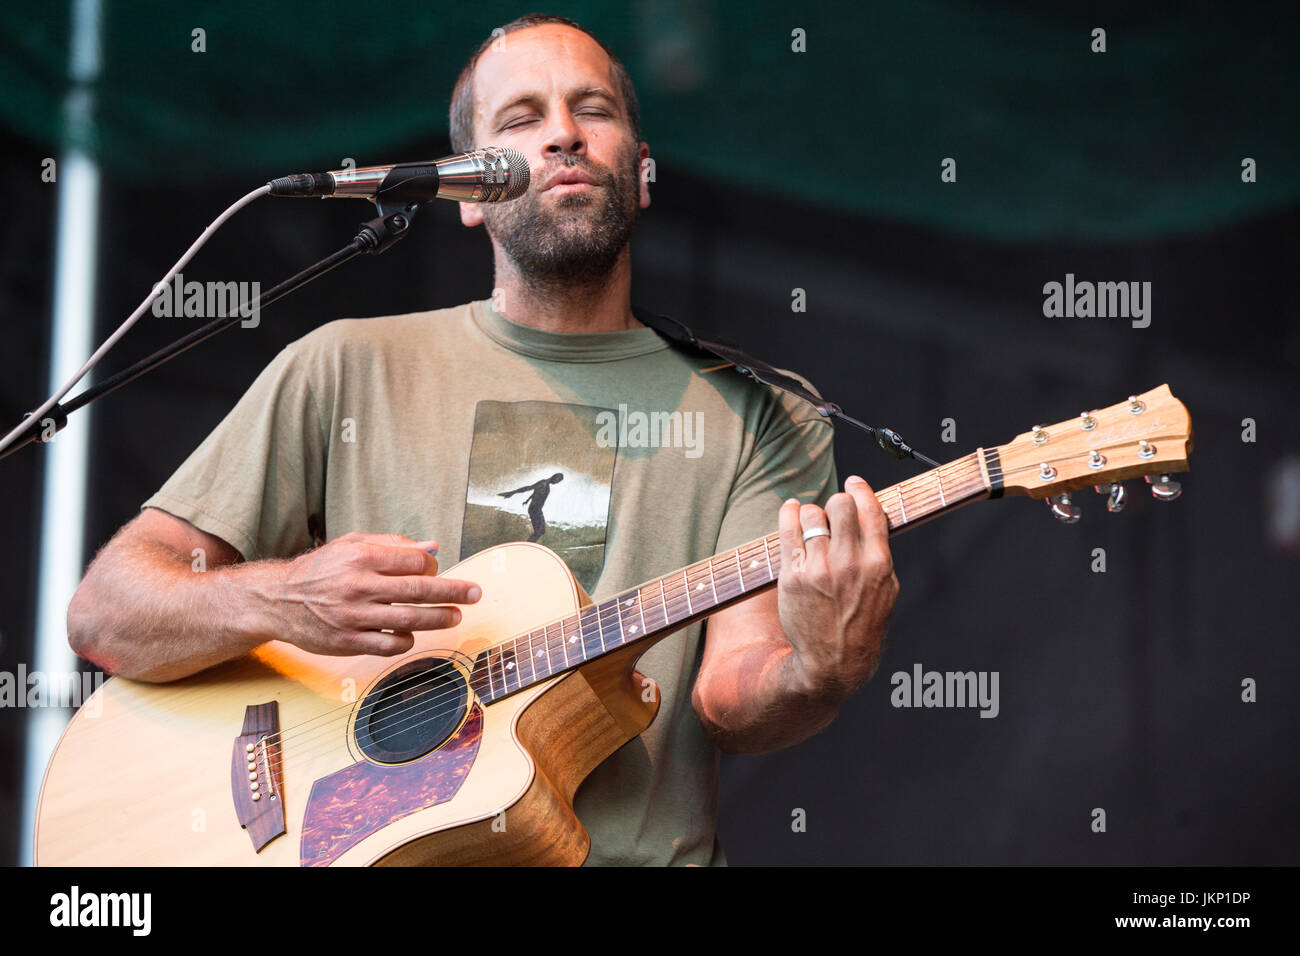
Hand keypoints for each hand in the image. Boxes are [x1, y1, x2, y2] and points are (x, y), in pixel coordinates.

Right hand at [262, 531, 480, 656]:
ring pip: (409, 620)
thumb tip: (432, 547)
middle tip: (475, 593)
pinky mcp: (348, 642)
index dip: (431, 565)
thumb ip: (392, 544)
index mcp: (361, 557)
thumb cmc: (320, 569)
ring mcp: (353, 617)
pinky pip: (388, 644)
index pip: (413, 561)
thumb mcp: (351, 544)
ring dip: (438, 618)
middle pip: (418, 590)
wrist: (278, 600)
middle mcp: (358, 586)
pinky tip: (411, 634)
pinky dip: (406, 640)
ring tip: (454, 616)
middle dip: (453, 592)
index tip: (435, 570)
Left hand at [776, 476, 898, 701]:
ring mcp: (819, 569)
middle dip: (837, 502)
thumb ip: (881, 554)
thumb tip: (874, 519)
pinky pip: (787, 529)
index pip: (870, 511)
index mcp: (878, 565)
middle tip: (833, 512)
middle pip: (840, 505)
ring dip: (812, 514)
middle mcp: (848, 564)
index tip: (854, 483)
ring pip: (811, 514)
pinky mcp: (792, 576)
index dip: (861, 490)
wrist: (833, 664)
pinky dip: (788, 513)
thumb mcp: (887, 592)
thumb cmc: (862, 629)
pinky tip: (790, 511)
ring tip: (813, 525)